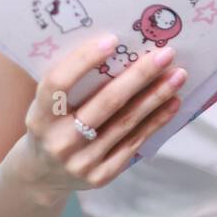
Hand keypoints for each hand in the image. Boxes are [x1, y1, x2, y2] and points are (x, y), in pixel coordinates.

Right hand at [18, 34, 187, 201]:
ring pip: (126, 123)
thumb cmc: (50, 126)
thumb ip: (70, 84)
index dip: (83, 60)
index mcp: (39, 116)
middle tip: (166, 54)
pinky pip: (134, 143)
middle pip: (105, 103)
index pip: (58, 83)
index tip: (113, 40)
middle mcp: (59, 140)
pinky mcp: (101, 176)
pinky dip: (156, 121)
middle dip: (139, 76)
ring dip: (156, 96)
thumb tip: (118, 47)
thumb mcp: (45, 106)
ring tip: (178, 76)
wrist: (43, 176)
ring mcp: (81, 162)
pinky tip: (172, 103)